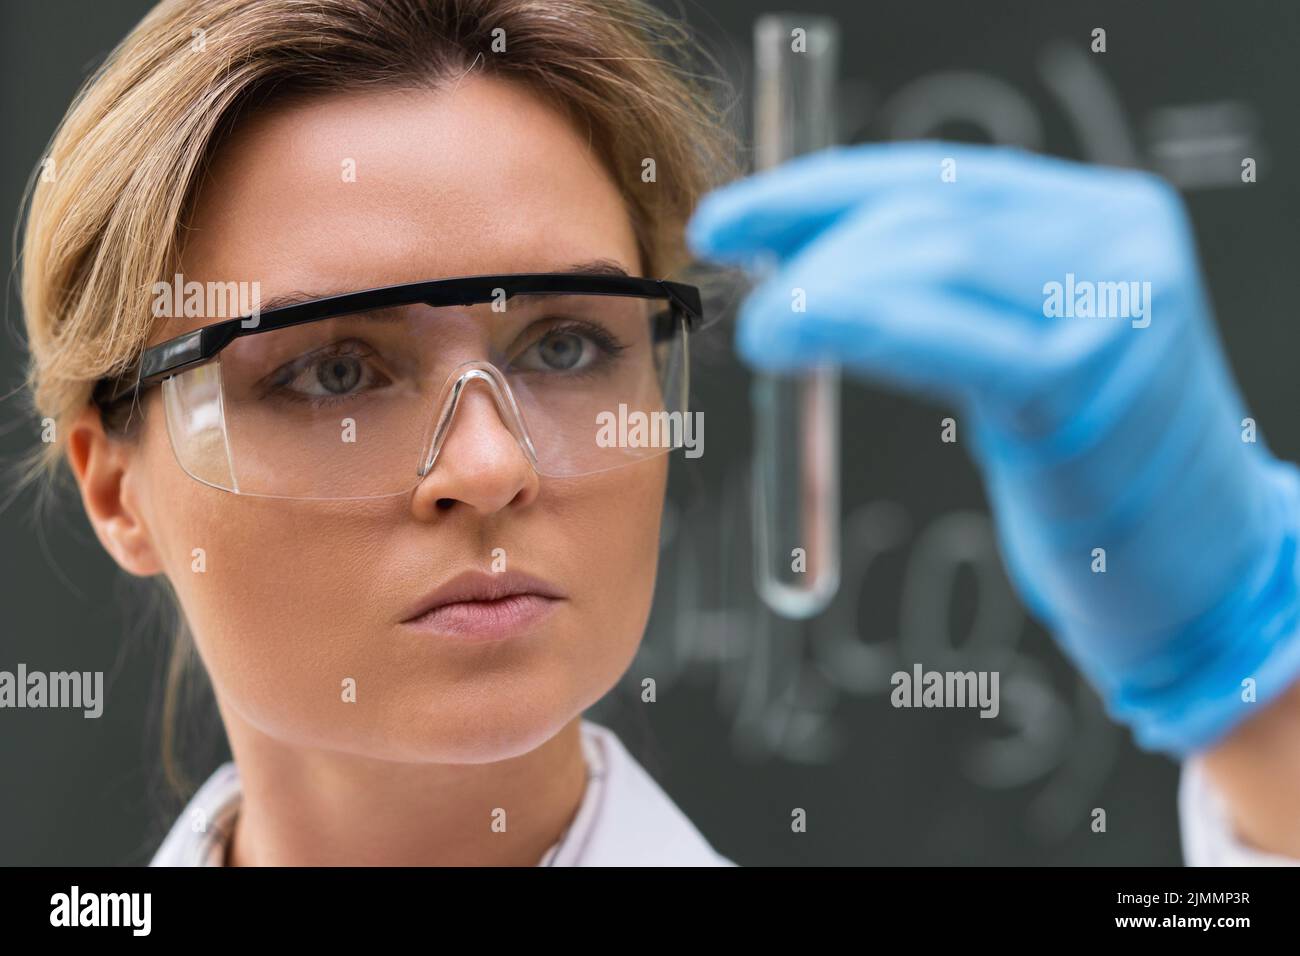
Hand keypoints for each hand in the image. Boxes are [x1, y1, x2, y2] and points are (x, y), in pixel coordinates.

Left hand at [687, 141, 1299, 755]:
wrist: (1197, 575)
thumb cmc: (1092, 477)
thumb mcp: (1025, 358)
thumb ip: (948, 298)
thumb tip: (808, 268)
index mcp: (1103, 220)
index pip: (943, 178)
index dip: (820, 190)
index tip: (731, 218)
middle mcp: (1119, 244)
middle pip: (932, 210)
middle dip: (811, 234)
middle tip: (734, 272)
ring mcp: (1110, 308)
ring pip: (933, 258)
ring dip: (823, 283)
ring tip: (761, 326)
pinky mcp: (1082, 387)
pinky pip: (945, 336)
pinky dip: (853, 323)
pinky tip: (790, 335)